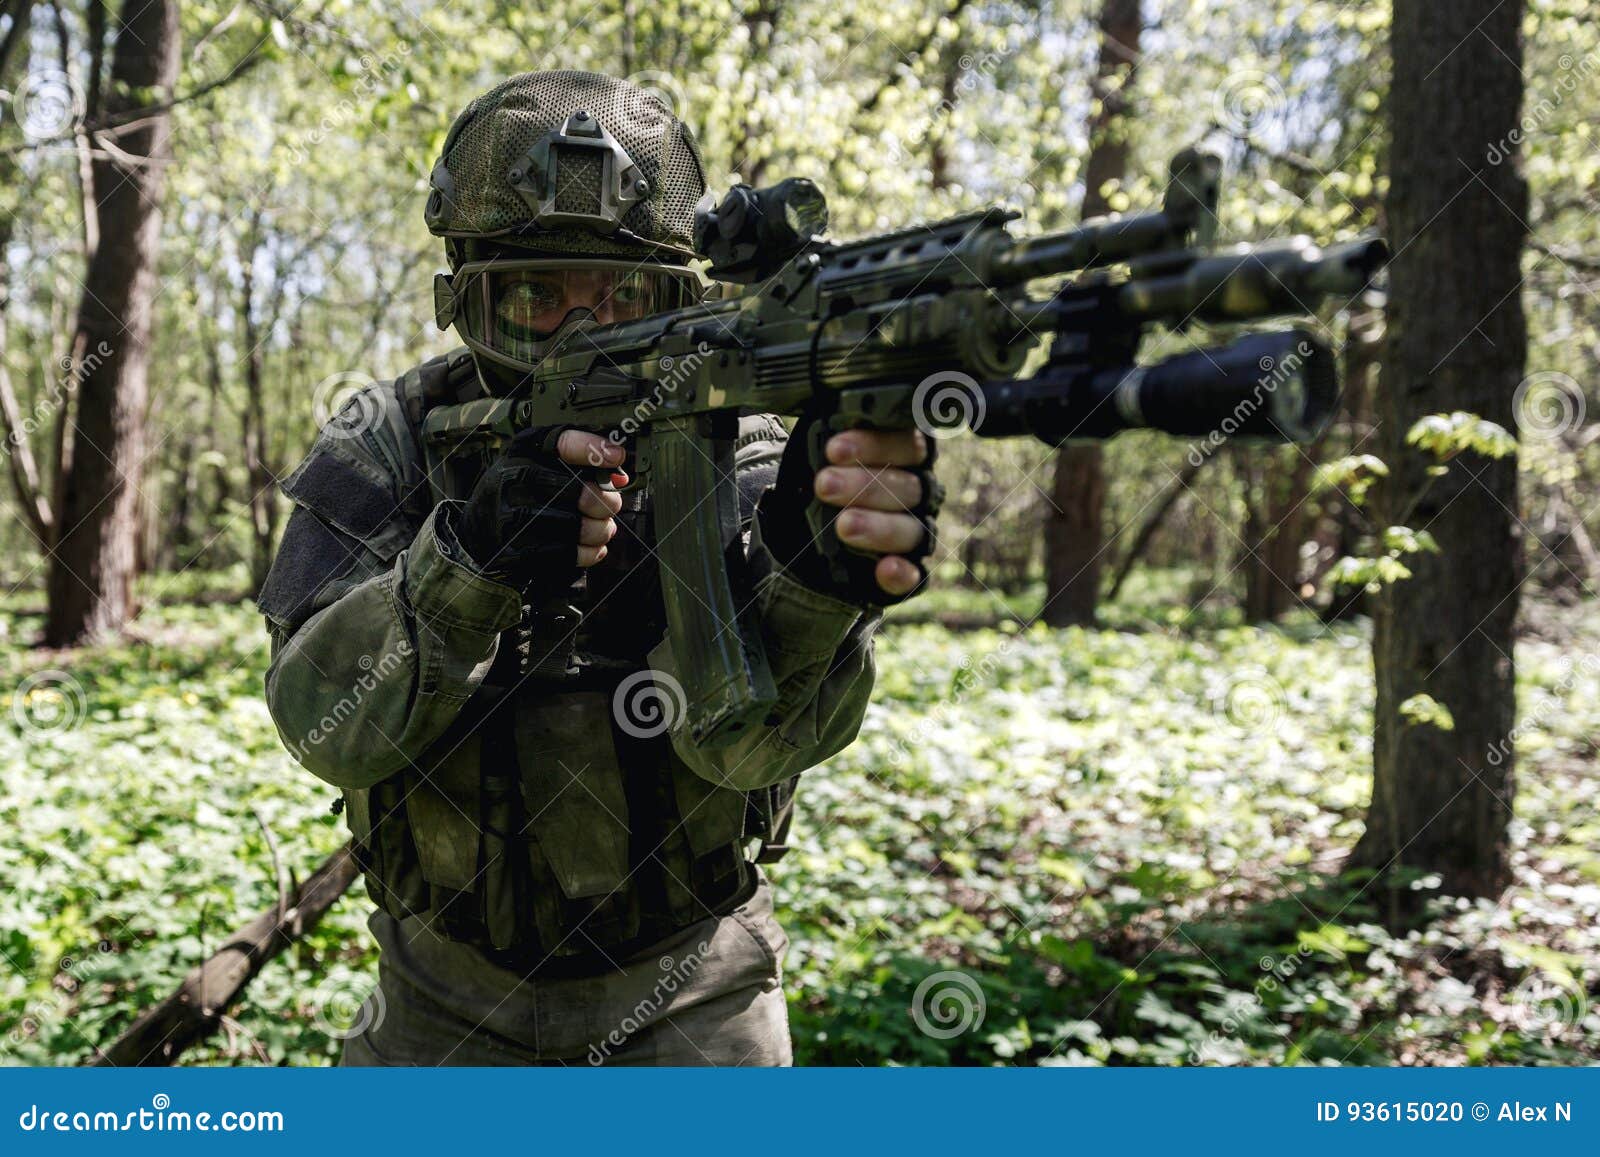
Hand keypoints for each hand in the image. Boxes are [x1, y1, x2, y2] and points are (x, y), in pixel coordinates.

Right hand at [458, 426, 624, 596]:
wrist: (479, 529)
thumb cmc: (521, 491)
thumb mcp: (539, 463)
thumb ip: (580, 463)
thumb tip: (618, 477)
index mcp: (523, 450)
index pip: (563, 442)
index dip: (594, 449)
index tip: (617, 456)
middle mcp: (515, 479)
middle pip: (582, 493)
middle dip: (607, 502)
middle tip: (611, 505)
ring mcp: (513, 517)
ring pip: (579, 527)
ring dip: (601, 531)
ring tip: (602, 528)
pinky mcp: (516, 550)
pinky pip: (567, 554)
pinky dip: (588, 553)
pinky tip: (592, 547)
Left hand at [814, 429, 931, 597]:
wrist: (806, 527)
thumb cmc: (824, 476)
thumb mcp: (821, 447)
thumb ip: (830, 432)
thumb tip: (820, 420)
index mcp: (904, 453)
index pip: (904, 442)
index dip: (872, 444)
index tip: (833, 449)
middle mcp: (917, 490)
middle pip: (907, 486)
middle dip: (864, 485)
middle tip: (824, 485)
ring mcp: (915, 530)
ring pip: (911, 528)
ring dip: (879, 526)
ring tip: (844, 526)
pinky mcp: (908, 568)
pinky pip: (918, 574)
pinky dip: (903, 573)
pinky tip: (885, 569)